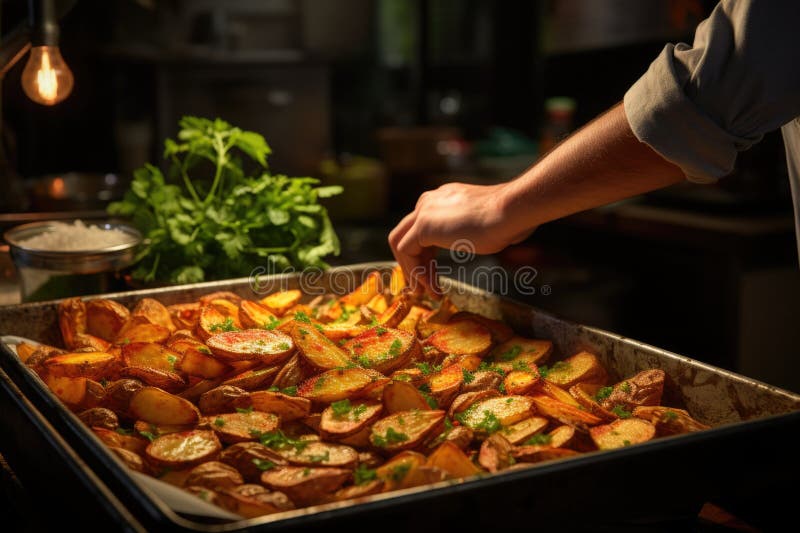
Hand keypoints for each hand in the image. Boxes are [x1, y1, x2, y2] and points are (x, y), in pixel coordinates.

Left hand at [388, 181, 533, 292]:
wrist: (511, 212)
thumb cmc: (508, 220)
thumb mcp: (483, 226)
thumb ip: (471, 231)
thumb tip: (481, 240)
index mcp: (442, 200)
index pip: (421, 231)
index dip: (424, 258)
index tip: (432, 279)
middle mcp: (429, 201)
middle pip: (406, 236)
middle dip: (412, 266)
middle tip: (422, 289)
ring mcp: (424, 211)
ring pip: (402, 244)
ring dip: (413, 272)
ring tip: (428, 293)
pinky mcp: (423, 224)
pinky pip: (407, 252)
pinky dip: (416, 272)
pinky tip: (431, 286)